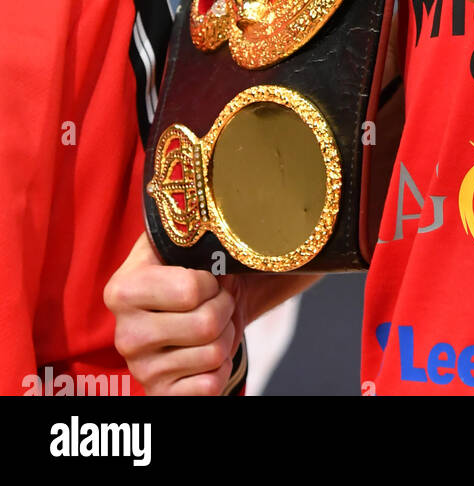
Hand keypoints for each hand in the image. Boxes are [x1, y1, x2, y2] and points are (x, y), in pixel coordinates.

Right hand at [103, 233, 243, 395]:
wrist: (193, 312)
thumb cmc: (189, 271)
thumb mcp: (180, 242)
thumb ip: (190, 224)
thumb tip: (227, 202)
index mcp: (122, 289)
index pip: (190, 289)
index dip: (213, 281)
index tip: (208, 276)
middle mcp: (124, 333)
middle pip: (207, 324)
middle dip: (225, 307)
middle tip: (218, 300)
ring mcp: (140, 369)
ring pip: (215, 353)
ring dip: (226, 335)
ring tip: (213, 323)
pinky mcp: (158, 395)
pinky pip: (212, 385)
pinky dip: (221, 367)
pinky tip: (205, 353)